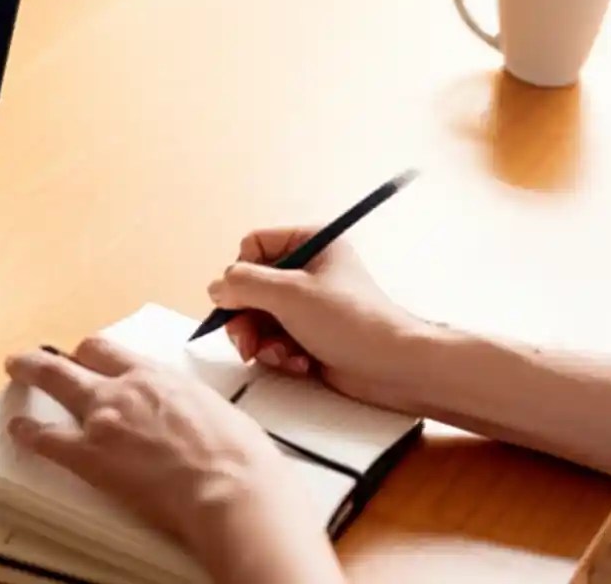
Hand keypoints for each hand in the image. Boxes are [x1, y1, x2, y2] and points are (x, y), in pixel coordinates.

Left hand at [4, 338, 315, 561]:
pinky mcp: (89, 454)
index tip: (85, 358)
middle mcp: (125, 388)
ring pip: (53, 382)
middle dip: (51, 358)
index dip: (92, 355)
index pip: (111, 352)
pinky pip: (46, 438)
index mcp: (158, 376)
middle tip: (35, 359)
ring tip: (16, 370)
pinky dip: (28, 433)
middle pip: (76, 359)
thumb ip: (185, 406)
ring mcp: (103, 418)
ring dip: (30, 373)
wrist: (229, 484)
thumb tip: (187, 415)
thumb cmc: (237, 454)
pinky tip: (19, 430)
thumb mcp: (213, 409)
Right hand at [207, 226, 437, 410]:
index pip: (253, 246)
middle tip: (246, 342)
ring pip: (259, 317)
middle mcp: (309, 270)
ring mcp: (310, 304)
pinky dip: (279, 354)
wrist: (394, 367)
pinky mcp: (311, 335)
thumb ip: (245, 285)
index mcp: (311, 243)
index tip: (239, 301)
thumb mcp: (290, 295)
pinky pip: (275, 340)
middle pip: (251, 287)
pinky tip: (299, 364)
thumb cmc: (352, 321)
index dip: (241, 274)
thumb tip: (216, 287)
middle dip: (246, 318)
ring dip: (262, 341)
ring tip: (279, 356)